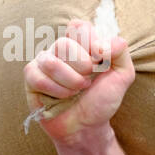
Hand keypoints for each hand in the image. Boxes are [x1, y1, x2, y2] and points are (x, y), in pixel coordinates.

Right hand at [23, 19, 135, 143]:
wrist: (88, 126)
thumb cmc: (103, 99)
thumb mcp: (123, 75)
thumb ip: (120, 51)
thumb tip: (105, 42)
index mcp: (81, 43)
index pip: (79, 27)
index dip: (90, 44)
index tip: (100, 62)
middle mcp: (61, 49)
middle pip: (63, 43)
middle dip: (82, 67)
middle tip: (88, 81)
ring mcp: (44, 61)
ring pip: (50, 62)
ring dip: (71, 82)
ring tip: (77, 90)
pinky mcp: (31, 77)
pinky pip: (39, 78)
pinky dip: (57, 92)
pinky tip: (63, 97)